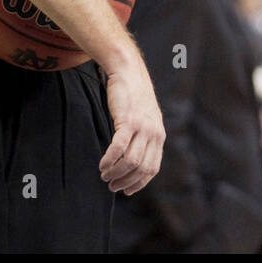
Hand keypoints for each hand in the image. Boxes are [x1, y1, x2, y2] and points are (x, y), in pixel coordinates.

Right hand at [98, 55, 164, 195]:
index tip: (126, 190)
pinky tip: (102, 164)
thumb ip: (144, 138)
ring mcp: (142, 127)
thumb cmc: (133, 97)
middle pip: (141, 168)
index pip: (152, 169)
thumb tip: (133, 161)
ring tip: (104, 175)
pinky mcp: (128, 120)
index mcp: (159, 136)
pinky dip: (110, 160)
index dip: (139, 183)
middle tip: (111, 185)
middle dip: (125, 181)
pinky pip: (119, 148)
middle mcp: (153, 133)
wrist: (128, 71)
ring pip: (130, 161)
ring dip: (115, 173)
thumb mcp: (145, 119)